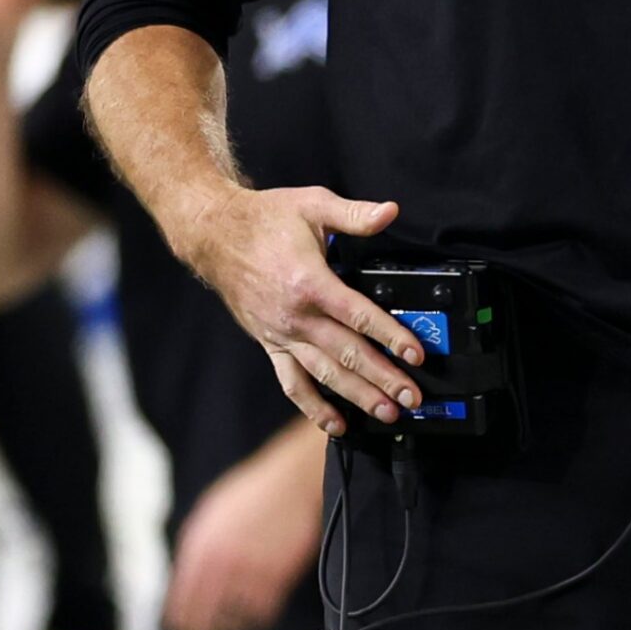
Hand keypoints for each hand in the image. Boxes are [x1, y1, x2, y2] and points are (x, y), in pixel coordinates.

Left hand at [164, 426, 325, 629]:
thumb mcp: (209, 512)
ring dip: (232, 627)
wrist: (290, 482)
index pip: (180, 601)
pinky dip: (259, 618)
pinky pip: (262, 613)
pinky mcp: (276, 577)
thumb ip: (194, 545)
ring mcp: (249, 571)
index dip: (180, 622)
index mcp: (199, 548)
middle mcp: (221, 563)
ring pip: (233, 619)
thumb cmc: (251, 493)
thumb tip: (184, 575)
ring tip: (232, 628)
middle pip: (204, 618)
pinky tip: (257, 613)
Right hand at [188, 185, 427, 435]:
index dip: (391, 336)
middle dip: (383, 377)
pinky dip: (314, 407)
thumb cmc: (265, 218)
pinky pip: (292, 383)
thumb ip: (354, 214)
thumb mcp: (312, 204)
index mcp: (309, 283)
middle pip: (347, 353)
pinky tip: (336, 424)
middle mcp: (296, 316)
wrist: (214, 234)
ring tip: (387, 412)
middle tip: (412, 396)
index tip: (416, 355)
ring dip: (357, 397)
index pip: (359, 317)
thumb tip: (390, 212)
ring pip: (324, 374)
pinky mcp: (269, 343)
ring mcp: (281, 334)